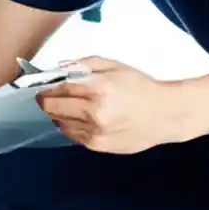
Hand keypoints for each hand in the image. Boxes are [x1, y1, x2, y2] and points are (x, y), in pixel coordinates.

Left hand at [37, 56, 189, 153]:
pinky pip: (72, 135)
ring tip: (72, 107)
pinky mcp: (97, 145)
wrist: (165, 115)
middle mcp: (94, 112)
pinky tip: (82, 118)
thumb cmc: (141, 87)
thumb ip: (86, 64)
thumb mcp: (115, 66)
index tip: (43, 85)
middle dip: (47, 100)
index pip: (59, 87)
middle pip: (52, 107)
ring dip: (59, 114)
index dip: (47, 86)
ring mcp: (95, 131)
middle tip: (49, 96)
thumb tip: (60, 67)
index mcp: (99, 88)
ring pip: (60, 122)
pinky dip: (71, 126)